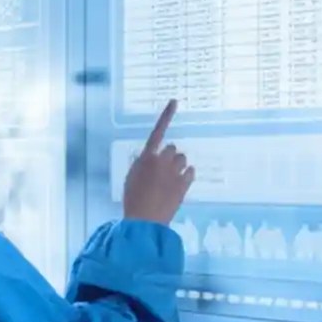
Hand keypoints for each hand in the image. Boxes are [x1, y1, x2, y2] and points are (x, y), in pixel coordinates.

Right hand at [123, 100, 194, 224]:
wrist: (144, 220)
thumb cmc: (133, 199)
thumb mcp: (132, 177)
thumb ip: (142, 165)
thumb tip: (150, 159)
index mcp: (146, 157)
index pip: (158, 131)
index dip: (166, 115)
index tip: (175, 102)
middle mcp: (162, 160)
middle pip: (172, 149)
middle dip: (169, 157)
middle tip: (163, 171)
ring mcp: (174, 172)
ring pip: (182, 159)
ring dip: (178, 166)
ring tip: (170, 180)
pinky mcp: (184, 184)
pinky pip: (190, 172)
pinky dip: (186, 175)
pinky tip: (180, 183)